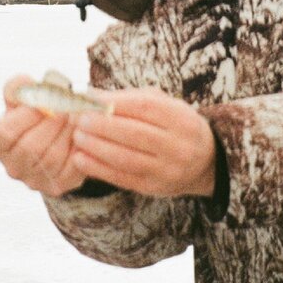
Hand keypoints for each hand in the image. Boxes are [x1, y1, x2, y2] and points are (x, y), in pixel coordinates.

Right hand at [0, 75, 86, 196]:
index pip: (6, 132)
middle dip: (52, 123)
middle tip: (67, 108)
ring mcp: (34, 181)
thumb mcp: (23, 98)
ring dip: (67, 133)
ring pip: (52, 158)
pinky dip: (78, 149)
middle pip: (29, 147)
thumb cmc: (37, 115)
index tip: (44, 101)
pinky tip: (82, 135)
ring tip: (77, 118)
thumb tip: (25, 84)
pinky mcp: (56, 187)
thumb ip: (18, 88)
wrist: (59, 138)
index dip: (26, 115)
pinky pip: (70, 169)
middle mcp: (13, 167)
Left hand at [71, 87, 216, 197]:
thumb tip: (92, 95)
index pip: (145, 106)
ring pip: (126, 158)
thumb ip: (132, 99)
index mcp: (180, 118)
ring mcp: (166, 169)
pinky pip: (122, 178)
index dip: (113, 101)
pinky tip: (80, 158)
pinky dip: (98, 168)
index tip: (89, 97)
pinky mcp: (153, 187)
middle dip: (101, 125)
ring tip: (77, 137)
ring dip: (96, 147)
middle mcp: (177, 145)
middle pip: (134, 133)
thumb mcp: (165, 105)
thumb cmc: (174, 126)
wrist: (205, 163)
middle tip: (79, 119)